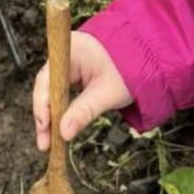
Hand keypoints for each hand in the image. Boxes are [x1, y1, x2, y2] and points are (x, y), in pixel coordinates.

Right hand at [32, 31, 133, 149]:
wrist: (152, 61)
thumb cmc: (131, 71)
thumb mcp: (107, 94)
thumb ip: (83, 112)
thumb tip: (63, 134)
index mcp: (70, 50)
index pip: (46, 79)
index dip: (42, 104)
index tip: (44, 127)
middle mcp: (65, 54)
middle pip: (46, 87)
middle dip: (45, 116)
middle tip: (44, 144)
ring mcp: (69, 63)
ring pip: (53, 93)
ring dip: (52, 117)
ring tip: (50, 142)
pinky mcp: (76, 74)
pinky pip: (63, 93)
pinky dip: (62, 111)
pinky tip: (60, 128)